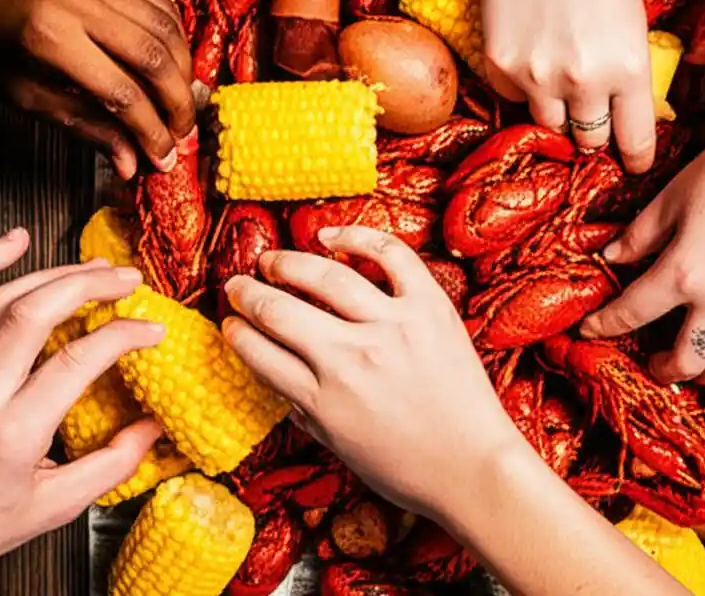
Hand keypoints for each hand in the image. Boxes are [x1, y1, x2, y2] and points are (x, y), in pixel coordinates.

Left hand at [0, 0, 194, 178]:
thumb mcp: (21, 89)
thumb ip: (83, 124)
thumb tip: (129, 162)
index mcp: (48, 38)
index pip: (122, 96)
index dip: (150, 133)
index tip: (162, 156)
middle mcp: (78, 1)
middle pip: (154, 61)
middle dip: (177, 106)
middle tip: (182, 133)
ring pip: (166, 30)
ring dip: (183, 72)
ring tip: (181, 101)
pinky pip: (160, 1)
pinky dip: (175, 35)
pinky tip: (172, 60)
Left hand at [0, 229, 164, 595]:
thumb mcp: (56, 508)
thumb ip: (112, 464)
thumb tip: (155, 426)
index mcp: (11, 433)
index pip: (75, 360)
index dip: (122, 336)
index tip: (152, 333)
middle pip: (33, 313)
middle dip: (88, 286)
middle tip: (129, 281)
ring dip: (51, 273)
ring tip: (94, 267)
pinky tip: (13, 241)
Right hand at [221, 226, 524, 519]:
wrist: (475, 468)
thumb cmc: (410, 469)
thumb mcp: (339, 448)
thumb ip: (305, 410)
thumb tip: (277, 376)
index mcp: (323, 400)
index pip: (259, 353)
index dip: (236, 333)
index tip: (229, 323)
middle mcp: (352, 358)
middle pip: (278, 310)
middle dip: (247, 294)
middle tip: (238, 286)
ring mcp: (392, 327)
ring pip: (324, 274)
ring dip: (286, 262)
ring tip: (273, 260)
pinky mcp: (429, 306)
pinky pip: (389, 255)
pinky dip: (356, 237)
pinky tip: (330, 236)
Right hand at [473, 0, 655, 171]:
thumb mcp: (632, 19)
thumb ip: (630, 68)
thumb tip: (628, 108)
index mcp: (627, 67)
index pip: (636, 141)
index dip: (636, 158)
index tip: (633, 164)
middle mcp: (584, 81)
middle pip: (590, 141)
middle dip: (593, 131)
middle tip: (591, 113)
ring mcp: (539, 78)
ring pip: (550, 126)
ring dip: (557, 111)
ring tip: (558, 77)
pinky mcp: (502, 69)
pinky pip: (514, 99)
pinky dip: (523, 86)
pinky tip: (531, 53)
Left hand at [581, 118, 704, 386]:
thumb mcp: (669, 199)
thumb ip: (639, 236)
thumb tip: (610, 257)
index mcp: (684, 271)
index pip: (633, 312)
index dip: (604, 325)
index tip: (589, 330)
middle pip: (687, 357)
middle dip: (662, 368)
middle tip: (652, 364)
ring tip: (694, 371)